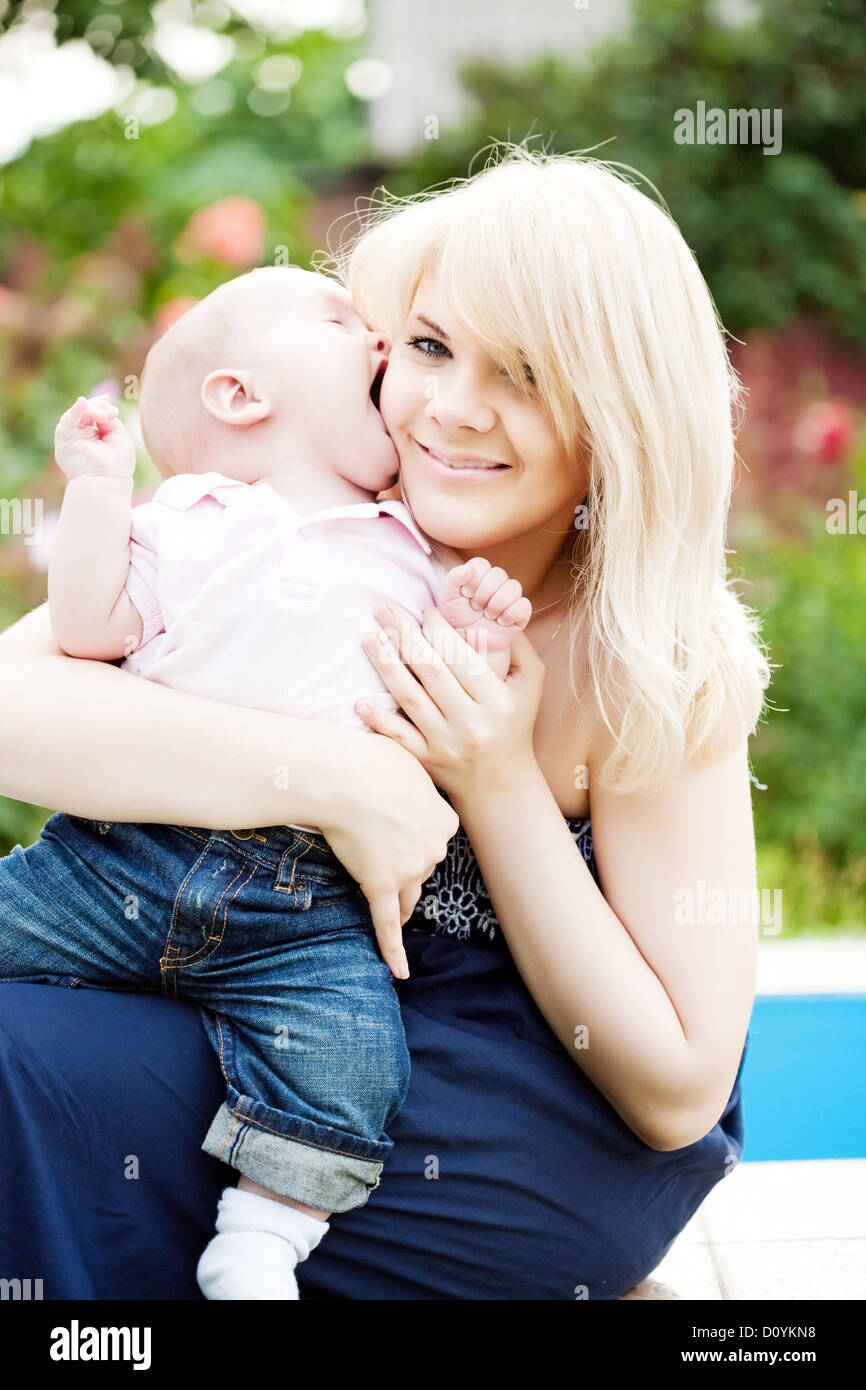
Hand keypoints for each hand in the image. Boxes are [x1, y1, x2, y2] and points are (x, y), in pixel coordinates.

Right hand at [54, 395, 135, 479]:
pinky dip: (75, 411)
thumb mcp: (119, 436)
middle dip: (98, 407)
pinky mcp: (64, 440)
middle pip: (85, 411)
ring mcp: (71, 438)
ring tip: (104, 416)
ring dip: (92, 410)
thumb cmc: (117, 465)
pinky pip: (66, 421)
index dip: (100, 405)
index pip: (93, 414)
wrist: (107, 482)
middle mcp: (80, 436)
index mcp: (93, 436)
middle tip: (111, 413)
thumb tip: (103, 408)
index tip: (109, 403)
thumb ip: (109, 420)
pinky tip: (82, 403)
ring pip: (78, 413)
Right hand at [317, 731, 458, 978]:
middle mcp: (433, 849)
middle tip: (375, 843)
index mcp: (444, 820)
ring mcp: (409, 871)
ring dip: (399, 901)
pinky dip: (394, 950)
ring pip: (406, 895)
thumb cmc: (369, 761)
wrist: (340, 774)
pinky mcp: (381, 885)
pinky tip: (399, 972)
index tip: (399, 828)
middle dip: (404, 863)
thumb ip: (415, 783)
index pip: (436, 838)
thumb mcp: (409, 762)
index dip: (415, 835)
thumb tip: (407, 783)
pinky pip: (387, 924)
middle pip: (421, 867)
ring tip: (389, 906)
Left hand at [357, 604, 545, 803]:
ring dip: (387, 666)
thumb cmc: (515, 724)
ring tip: (370, 638)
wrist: (502, 783)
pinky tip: (360, 702)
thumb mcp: (531, 684)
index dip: (439, 629)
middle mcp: (471, 723)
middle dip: (405, 636)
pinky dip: (379, 720)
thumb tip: (497, 611)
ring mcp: (446, 743)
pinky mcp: (427, 761)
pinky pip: (399, 737)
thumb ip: (518, 647)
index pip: (461, 657)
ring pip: (411, 698)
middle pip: (432, 672)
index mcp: (497, 701)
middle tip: (384, 610)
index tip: (424, 610)